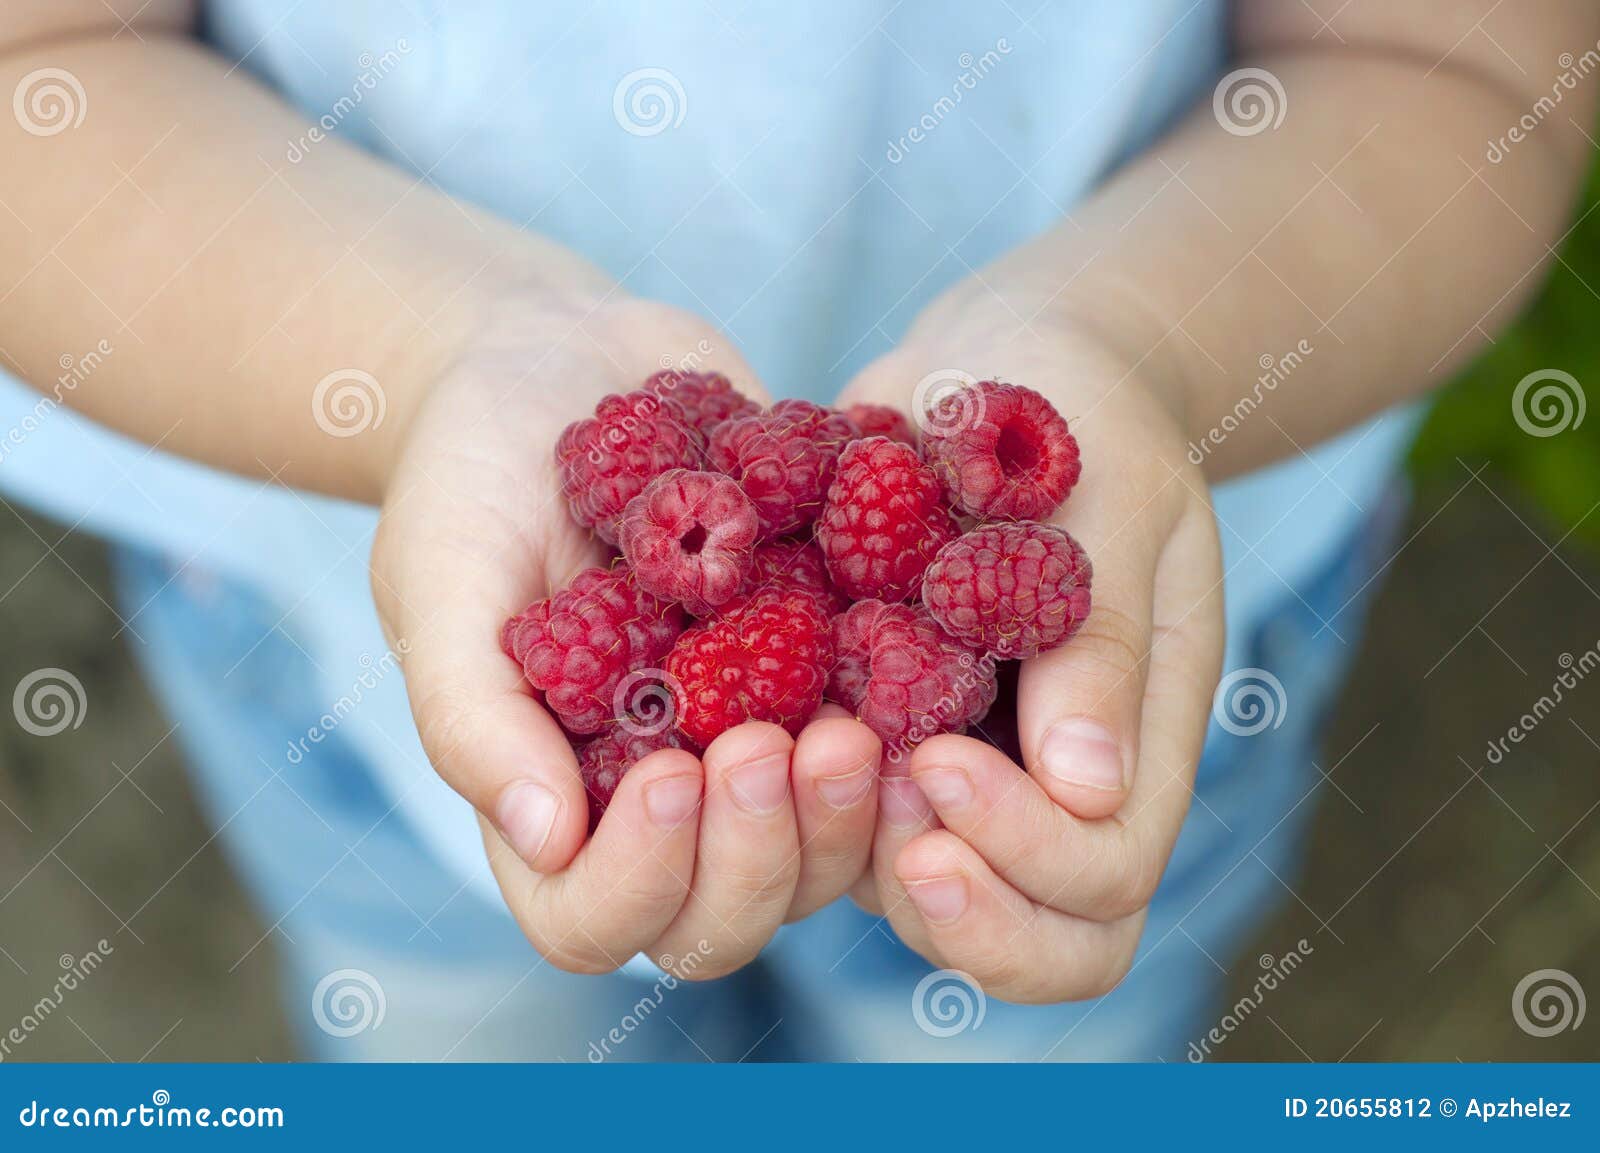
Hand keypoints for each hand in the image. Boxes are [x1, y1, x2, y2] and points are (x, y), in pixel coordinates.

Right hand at [371, 286, 880, 977]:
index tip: (674, 770)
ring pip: (822, 853)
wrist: (564, 361)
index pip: (591, 919)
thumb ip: (473, 711)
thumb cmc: (473, 470)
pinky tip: (922, 670)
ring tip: (855, 725)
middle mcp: (659, 792)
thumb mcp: (443, 575)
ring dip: (846, 815)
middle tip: (780, 745)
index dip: (641, 882)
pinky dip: (910, 731)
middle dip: (764, 851)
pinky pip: (887, 743)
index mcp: (555, 794)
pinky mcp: (824, 675)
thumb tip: (541, 838)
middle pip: (729, 910)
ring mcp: (750, 739)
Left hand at [838, 303, 1224, 1002]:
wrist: (992, 367)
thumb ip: (1105, 635)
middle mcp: (1049, 784)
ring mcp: (957, 768)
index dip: (1025, 856)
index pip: (1103, 880)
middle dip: (953, 908)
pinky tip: (744, 716)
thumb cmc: (1078, 407)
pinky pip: (828, 812)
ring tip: (797, 747)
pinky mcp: (869, 733)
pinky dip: (788, 793)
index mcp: (1137, 740)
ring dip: (850, 853)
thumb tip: (1090, 790)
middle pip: (1035, 939)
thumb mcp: (1112, 492)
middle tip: (880, 810)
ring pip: (915, 894)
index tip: (941, 762)